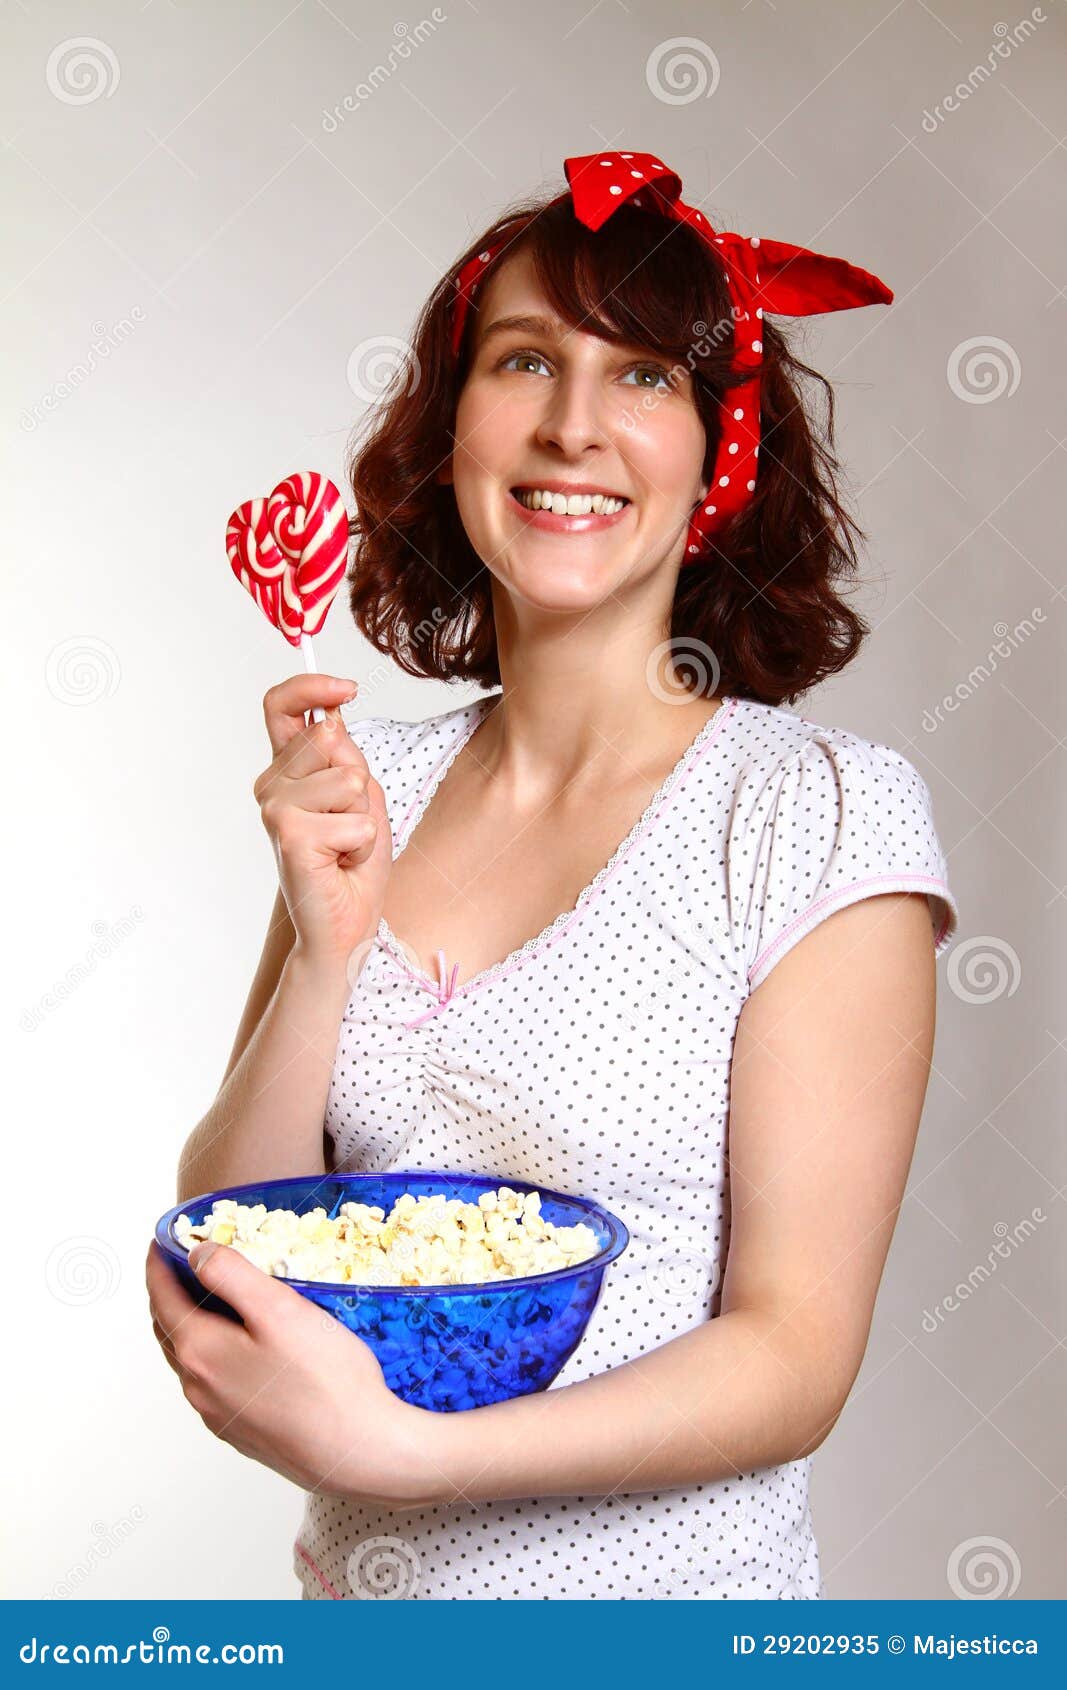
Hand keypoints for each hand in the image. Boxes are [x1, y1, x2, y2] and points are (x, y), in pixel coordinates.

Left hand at [146, 1239, 441, 1506]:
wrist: (358, 1451)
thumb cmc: (325, 1380)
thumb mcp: (279, 1309)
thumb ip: (231, 1275)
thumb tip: (196, 1254)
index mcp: (200, 1350)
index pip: (162, 1296)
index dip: (158, 1262)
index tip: (161, 1238)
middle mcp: (198, 1385)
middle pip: (170, 1328)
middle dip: (171, 1291)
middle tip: (184, 1261)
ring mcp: (217, 1413)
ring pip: (190, 1357)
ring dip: (191, 1322)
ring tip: (211, 1297)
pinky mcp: (241, 1430)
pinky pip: (212, 1381)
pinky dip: (211, 1351)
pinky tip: (240, 1345)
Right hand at [253, 675, 392, 966]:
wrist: (346, 923)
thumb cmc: (353, 862)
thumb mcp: (362, 796)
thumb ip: (346, 756)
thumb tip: (331, 719)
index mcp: (288, 769)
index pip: (281, 707)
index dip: (310, 686)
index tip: (346, 688)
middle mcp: (272, 784)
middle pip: (329, 738)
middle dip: (359, 781)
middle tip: (349, 821)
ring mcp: (274, 808)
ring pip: (349, 780)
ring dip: (363, 818)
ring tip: (345, 845)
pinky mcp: (288, 835)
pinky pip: (355, 820)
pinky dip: (362, 845)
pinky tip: (341, 863)